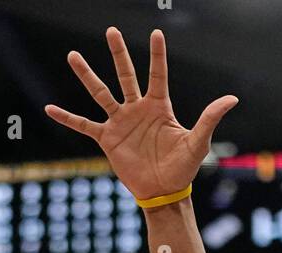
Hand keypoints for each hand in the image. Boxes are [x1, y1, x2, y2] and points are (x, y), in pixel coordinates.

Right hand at [45, 27, 237, 200]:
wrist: (164, 192)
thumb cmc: (183, 168)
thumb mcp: (198, 142)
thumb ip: (210, 118)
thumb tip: (232, 98)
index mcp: (159, 107)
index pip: (157, 75)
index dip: (157, 55)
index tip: (157, 32)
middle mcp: (137, 110)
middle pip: (126, 75)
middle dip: (119, 53)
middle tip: (111, 30)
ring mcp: (120, 123)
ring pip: (101, 93)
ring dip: (87, 76)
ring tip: (73, 56)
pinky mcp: (107, 139)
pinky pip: (84, 125)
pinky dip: (68, 118)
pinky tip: (50, 108)